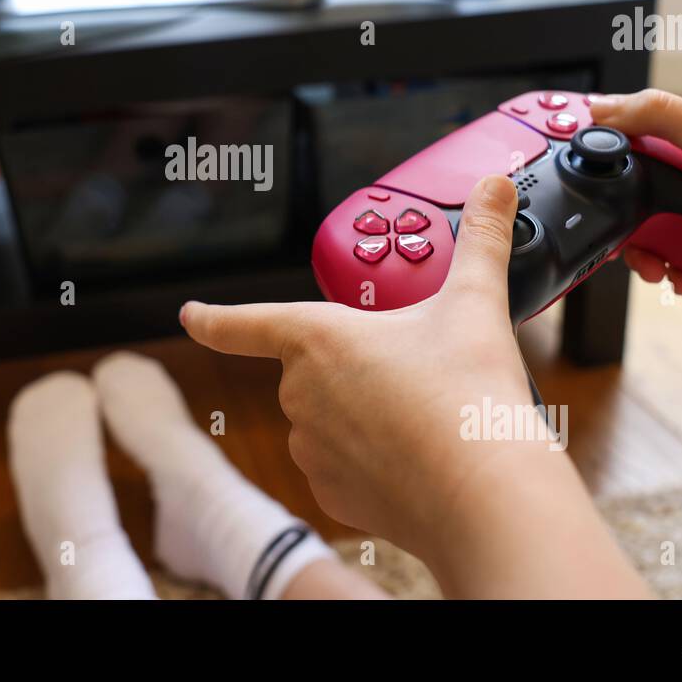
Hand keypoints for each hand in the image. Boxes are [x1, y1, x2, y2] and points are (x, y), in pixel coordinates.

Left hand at [181, 176, 645, 595]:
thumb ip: (481, 240)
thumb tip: (494, 187)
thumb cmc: (468, 396)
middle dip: (356, 368)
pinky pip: (342, 467)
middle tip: (415, 372)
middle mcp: (301, 394)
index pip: (246, 322)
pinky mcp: (332, 494)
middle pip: (314, 369)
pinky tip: (413, 458)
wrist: (484, 494)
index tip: (188, 314)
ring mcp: (312, 448)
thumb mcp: (475, 304)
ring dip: (363, 415)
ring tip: (422, 417)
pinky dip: (371, 462)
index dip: (213, 317)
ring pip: (329, 419)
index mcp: (319, 338)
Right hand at [588, 89, 681, 293]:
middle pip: (629, 198)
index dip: (593, 158)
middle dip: (621, 223)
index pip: (622, 141)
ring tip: (660, 265)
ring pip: (651, 237)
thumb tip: (597, 108)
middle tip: (619, 237)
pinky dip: (678, 275)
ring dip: (648, 256)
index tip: (564, 172)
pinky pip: (681, 264)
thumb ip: (654, 114)